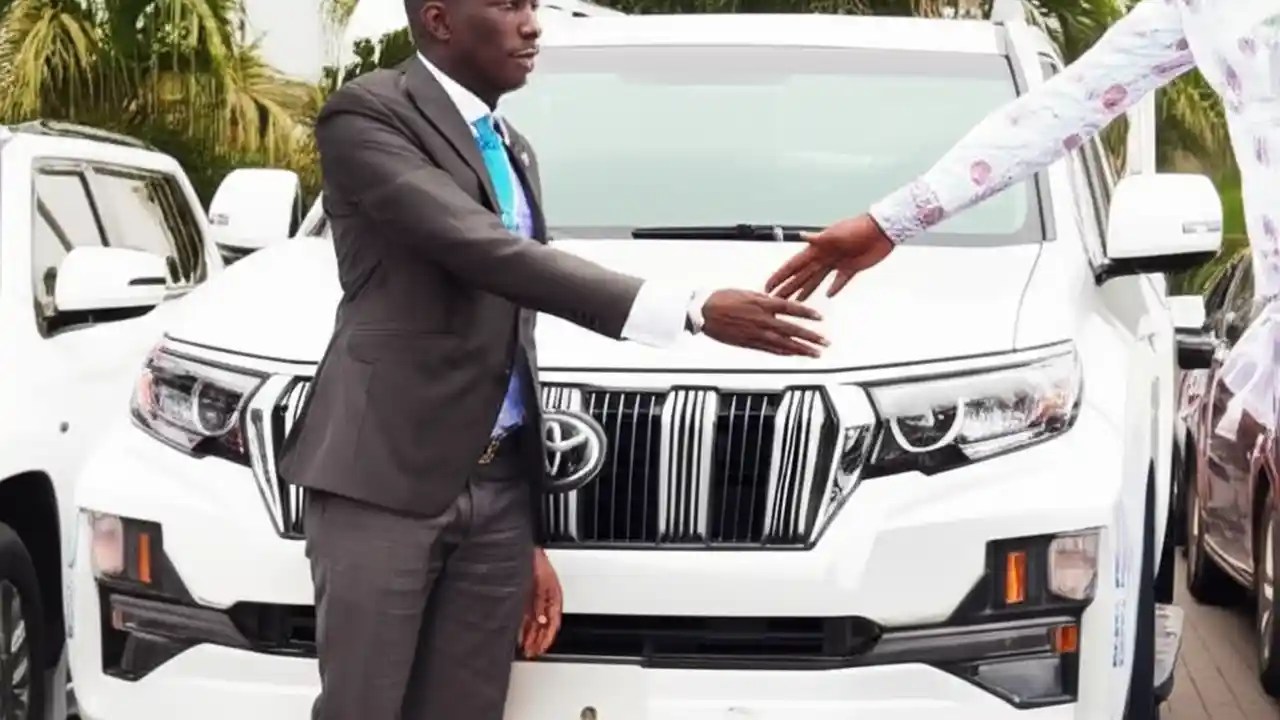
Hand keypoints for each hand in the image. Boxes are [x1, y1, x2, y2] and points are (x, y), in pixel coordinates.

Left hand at [520, 547, 561, 658]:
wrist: (520, 549)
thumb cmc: (534, 561)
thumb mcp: (540, 584)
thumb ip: (541, 603)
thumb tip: (542, 620)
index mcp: (554, 596)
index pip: (553, 623)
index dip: (548, 638)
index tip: (541, 649)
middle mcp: (545, 599)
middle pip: (545, 626)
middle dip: (539, 641)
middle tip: (532, 652)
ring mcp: (536, 598)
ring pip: (536, 623)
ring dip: (532, 637)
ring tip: (527, 649)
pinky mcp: (526, 596)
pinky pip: (528, 616)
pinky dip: (525, 627)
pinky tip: (520, 636)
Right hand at [700, 290, 828, 356]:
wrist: (703, 312)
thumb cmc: (721, 299)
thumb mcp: (746, 293)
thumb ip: (764, 299)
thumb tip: (777, 301)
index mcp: (762, 304)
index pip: (791, 308)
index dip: (807, 313)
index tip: (820, 317)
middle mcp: (762, 320)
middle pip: (792, 329)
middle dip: (810, 336)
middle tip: (825, 342)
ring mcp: (756, 333)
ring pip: (784, 344)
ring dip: (801, 349)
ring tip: (815, 354)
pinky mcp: (749, 343)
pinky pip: (770, 350)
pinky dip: (784, 353)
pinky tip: (794, 355)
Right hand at [764, 214, 894, 300]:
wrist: (881, 230)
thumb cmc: (858, 227)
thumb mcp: (835, 233)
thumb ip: (819, 238)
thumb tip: (803, 236)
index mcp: (817, 249)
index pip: (793, 265)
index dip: (780, 276)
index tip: (768, 286)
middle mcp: (824, 257)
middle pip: (802, 276)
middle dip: (788, 288)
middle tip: (776, 299)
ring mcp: (837, 263)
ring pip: (816, 280)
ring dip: (806, 290)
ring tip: (796, 300)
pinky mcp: (851, 268)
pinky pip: (839, 281)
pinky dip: (834, 288)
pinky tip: (828, 295)